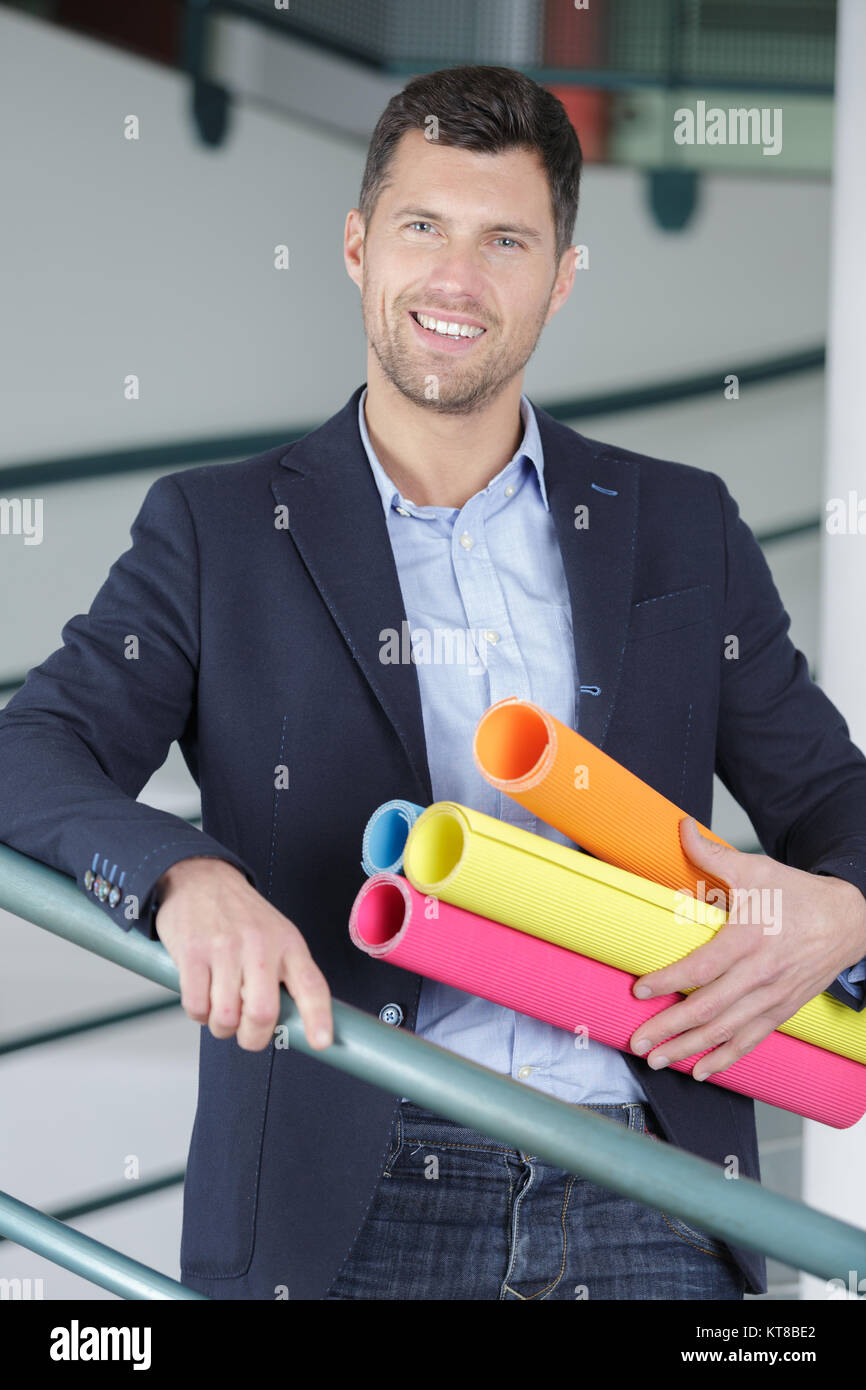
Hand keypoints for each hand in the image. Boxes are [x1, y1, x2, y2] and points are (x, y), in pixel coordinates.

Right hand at [153, 857, 332, 1052]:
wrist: (202, 878)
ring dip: (222, 1027)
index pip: (311, 985)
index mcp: (288, 943)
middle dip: (253, 1038)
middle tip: (247, 1032)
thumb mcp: (276, 935)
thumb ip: (286, 976)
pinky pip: (196, 1006)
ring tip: (222, 1010)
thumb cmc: (242, 917)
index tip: (321, 1042)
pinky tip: (203, 996)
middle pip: (262, 1014)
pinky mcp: (192, 953)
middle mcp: (260, 945)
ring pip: (226, 1018)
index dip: (318, 1018)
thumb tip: (296, 1026)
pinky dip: (199, 1014)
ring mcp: (224, 948)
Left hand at [628, 817, 865, 1080]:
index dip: (669, 980)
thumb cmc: (798, 895)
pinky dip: (726, 1058)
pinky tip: (701, 1070)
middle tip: (638, 1042)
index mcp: (750, 938)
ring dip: (691, 1050)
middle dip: (671, 1028)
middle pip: (710, 1008)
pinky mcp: (782, 1010)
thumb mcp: (756, 869)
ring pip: (727, 1031)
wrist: (849, 920)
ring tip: (659, 1061)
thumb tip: (682, 827)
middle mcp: (761, 973)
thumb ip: (712, 854)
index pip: (703, 967)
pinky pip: (751, 1040)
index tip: (639, 989)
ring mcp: (773, 996)